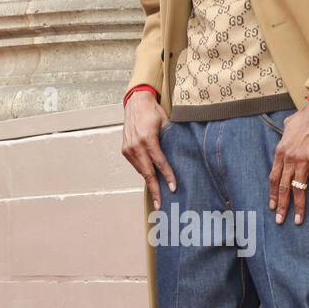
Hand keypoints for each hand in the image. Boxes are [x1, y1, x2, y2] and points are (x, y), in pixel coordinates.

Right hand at [121, 91, 175, 210]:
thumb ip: (172, 139)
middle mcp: (136, 145)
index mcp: (148, 138)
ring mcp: (129, 148)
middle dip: (155, 190)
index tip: (173, 188)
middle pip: (147, 173)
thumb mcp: (166, 123)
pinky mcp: (125, 150)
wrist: (136, 102)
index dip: (168, 176)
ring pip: (141, 171)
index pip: (160, 162)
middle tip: (160, 204)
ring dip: (150, 183)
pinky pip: (136, 165)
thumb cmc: (153, 111)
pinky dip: (144, 172)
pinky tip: (151, 180)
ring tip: (157, 196)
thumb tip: (184, 154)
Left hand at [268, 101, 308, 224]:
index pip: (273, 177)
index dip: (272, 193)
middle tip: (279, 220)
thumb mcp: (290, 124)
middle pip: (282, 187)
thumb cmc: (307, 115)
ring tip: (298, 219)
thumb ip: (286, 132)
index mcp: (281, 151)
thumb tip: (286, 130)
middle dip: (281, 206)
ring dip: (298, 206)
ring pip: (297, 188)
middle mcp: (289, 157)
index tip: (272, 206)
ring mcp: (301, 159)